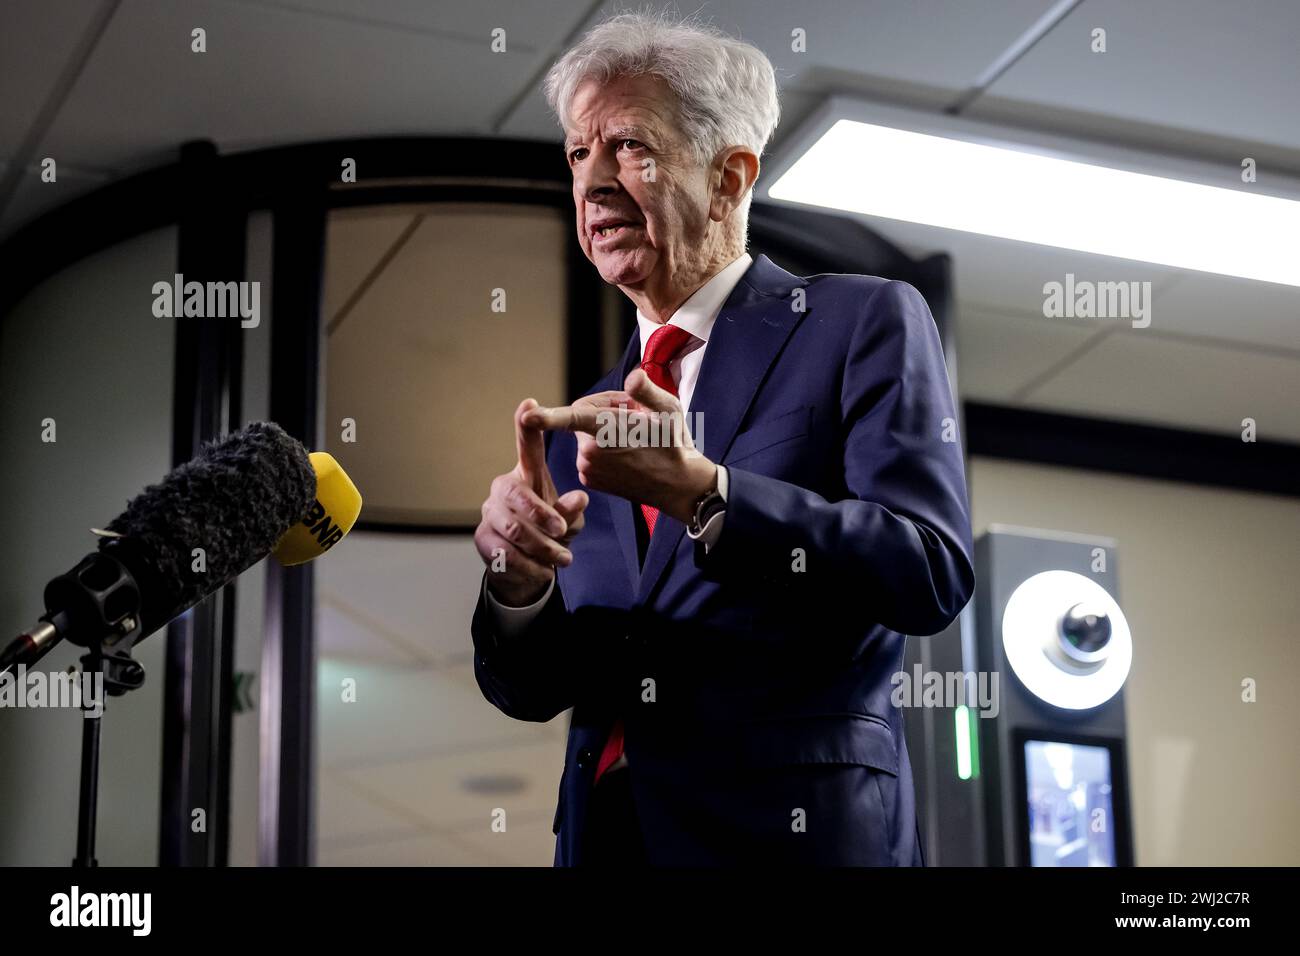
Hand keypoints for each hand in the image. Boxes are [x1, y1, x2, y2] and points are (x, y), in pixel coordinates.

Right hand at [474, 398, 588, 606]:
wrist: (525, 566)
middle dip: (541, 515)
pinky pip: (506, 554)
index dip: (527, 424)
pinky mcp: (482, 539)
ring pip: (514, 529)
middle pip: (516, 495)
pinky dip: (531, 566)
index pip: (527, 445)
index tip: (530, 403)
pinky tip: (544, 570)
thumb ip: (571, 509)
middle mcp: (503, 488)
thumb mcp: (568, 520)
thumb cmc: (550, 530)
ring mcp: (489, 513)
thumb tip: (578, 498)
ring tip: (564, 558)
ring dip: (543, 547)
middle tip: (563, 531)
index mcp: (527, 474)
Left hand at [523, 368, 717, 523]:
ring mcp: (588, 468)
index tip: (526, 416)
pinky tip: (627, 449)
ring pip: (586, 432)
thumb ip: (648, 392)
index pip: (573, 418)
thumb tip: (633, 378)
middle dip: (605, 408)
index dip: (548, 416)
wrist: (678, 486)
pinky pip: (588, 450)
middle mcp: (592, 452)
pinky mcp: (589, 478)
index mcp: (608, 432)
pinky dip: (603, 445)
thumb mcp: (669, 411)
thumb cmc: (675, 444)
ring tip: (635, 432)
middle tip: (637, 411)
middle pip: (583, 414)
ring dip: (605, 427)